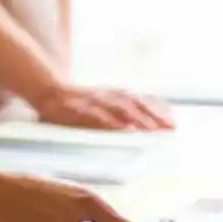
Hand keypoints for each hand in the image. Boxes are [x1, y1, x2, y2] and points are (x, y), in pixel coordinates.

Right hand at [32, 85, 173, 130]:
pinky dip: (112, 123)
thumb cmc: (76, 101)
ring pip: (120, 109)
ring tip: (153, 130)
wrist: (47, 90)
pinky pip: (98, 117)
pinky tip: (124, 131)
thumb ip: (120, 109)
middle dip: (155, 116)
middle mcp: (108, 95)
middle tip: (170, 129)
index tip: (175, 121)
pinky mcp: (79, 110)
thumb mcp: (102, 101)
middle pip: (136, 104)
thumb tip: (139, 124)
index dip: (159, 109)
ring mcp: (94, 101)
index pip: (142, 99)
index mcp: (115, 94)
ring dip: (139, 119)